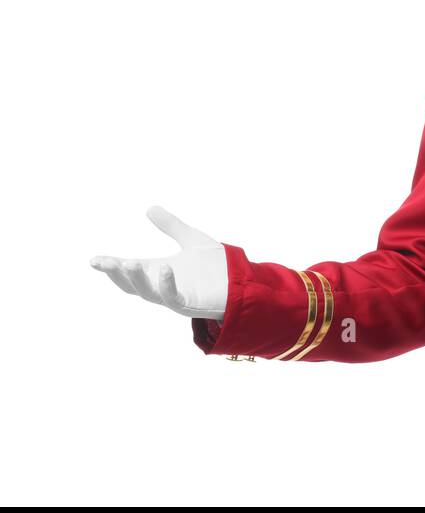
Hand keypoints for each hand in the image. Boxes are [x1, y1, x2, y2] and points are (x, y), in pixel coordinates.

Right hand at [89, 206, 229, 319]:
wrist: (243, 280)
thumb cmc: (216, 265)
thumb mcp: (191, 239)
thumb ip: (171, 226)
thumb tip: (150, 209)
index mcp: (159, 270)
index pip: (129, 270)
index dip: (111, 266)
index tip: (93, 260)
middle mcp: (163, 285)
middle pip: (132, 284)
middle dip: (117, 274)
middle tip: (104, 262)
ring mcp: (176, 296)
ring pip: (148, 293)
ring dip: (137, 279)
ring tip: (128, 262)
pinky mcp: (191, 303)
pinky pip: (174, 298)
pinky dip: (166, 285)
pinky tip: (164, 269)